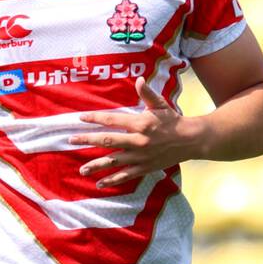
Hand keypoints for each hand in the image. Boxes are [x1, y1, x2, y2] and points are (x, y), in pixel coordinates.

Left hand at [68, 76, 198, 186]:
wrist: (191, 140)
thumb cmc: (173, 120)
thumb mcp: (161, 105)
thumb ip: (147, 94)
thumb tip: (139, 80)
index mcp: (140, 123)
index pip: (112, 120)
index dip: (95, 118)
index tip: (80, 118)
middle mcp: (138, 140)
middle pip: (107, 140)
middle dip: (87, 140)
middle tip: (71, 140)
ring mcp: (140, 156)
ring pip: (113, 161)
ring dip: (96, 165)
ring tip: (81, 170)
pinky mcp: (144, 168)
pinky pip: (125, 176)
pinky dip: (112, 180)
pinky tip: (99, 183)